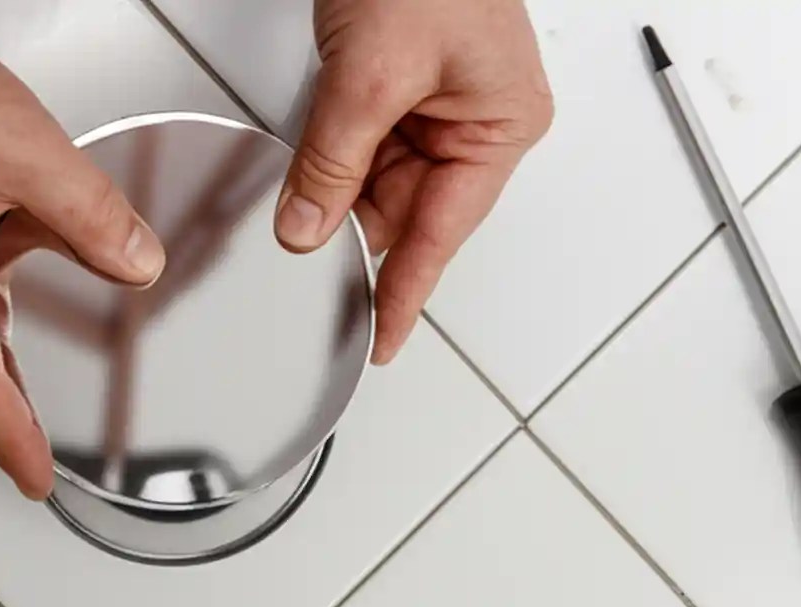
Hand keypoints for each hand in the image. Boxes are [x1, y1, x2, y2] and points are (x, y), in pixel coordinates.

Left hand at [276, 0, 552, 363]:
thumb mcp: (372, 71)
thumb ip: (336, 160)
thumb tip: (307, 228)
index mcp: (501, 125)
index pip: (442, 233)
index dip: (406, 293)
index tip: (380, 341)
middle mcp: (473, 124)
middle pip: (406, 212)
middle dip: (355, 239)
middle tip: (309, 283)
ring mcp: (435, 109)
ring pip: (376, 186)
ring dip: (335, 201)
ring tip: (300, 216)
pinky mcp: (398, 93)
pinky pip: (361, 153)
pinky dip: (329, 170)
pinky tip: (305, 183)